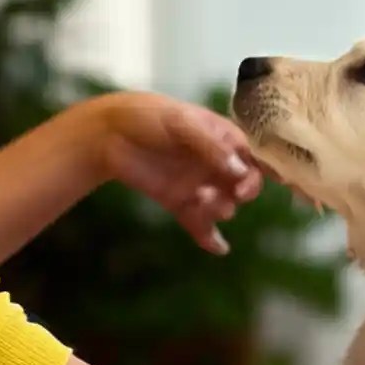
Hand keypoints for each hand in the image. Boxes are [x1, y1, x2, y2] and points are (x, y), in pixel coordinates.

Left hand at [85, 91, 263, 252]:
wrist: (108, 133)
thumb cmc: (149, 116)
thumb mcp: (181, 123)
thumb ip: (210, 146)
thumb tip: (239, 170)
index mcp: (224, 139)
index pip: (254, 159)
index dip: (256, 174)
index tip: (244, 187)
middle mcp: (217, 164)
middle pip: (244, 187)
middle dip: (238, 194)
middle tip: (227, 195)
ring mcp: (200, 185)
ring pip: (223, 207)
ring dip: (217, 209)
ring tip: (198, 201)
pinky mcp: (180, 203)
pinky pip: (201, 225)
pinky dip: (211, 238)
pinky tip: (218, 248)